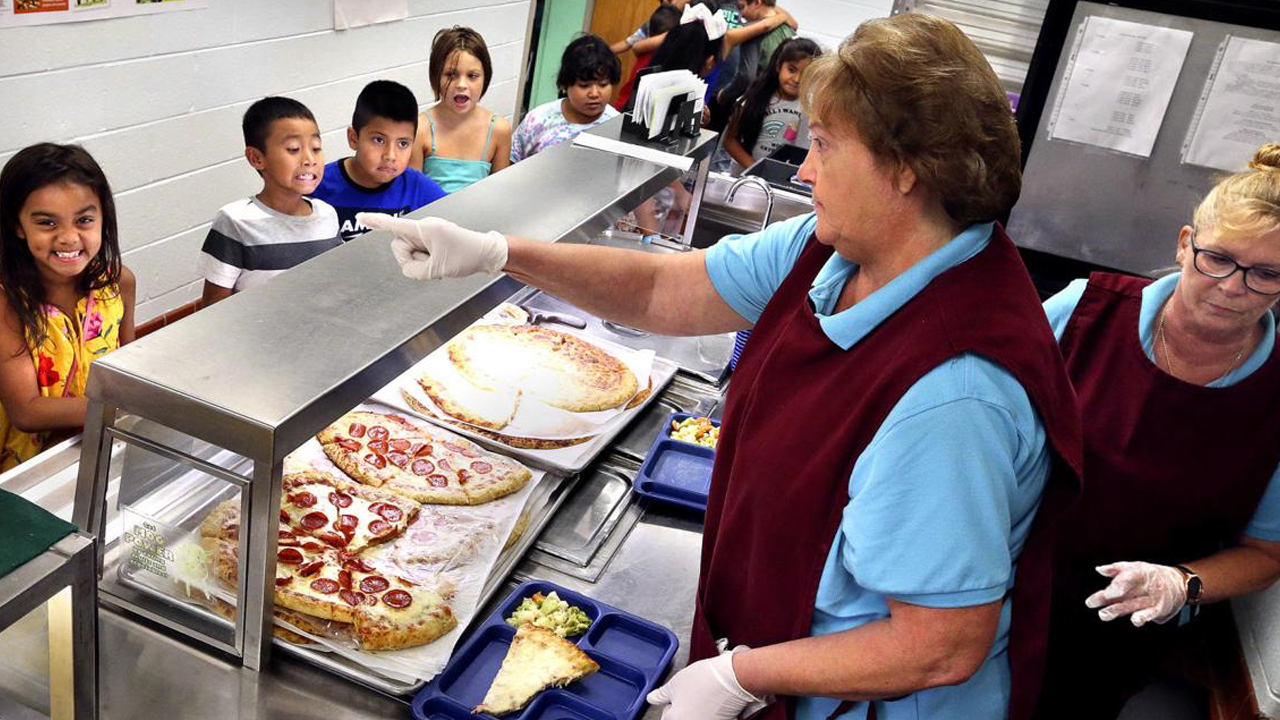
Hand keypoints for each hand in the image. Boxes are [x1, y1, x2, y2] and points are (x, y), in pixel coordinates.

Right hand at [356, 213, 507, 280]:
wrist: (487, 253)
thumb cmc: (466, 256)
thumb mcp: (438, 269)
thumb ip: (415, 271)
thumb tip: (408, 268)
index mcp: (424, 228)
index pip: (393, 225)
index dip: (375, 222)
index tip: (360, 217)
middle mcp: (423, 228)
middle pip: (400, 247)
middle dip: (411, 259)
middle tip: (434, 263)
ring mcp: (428, 234)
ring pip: (410, 253)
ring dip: (422, 262)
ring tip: (442, 261)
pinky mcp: (433, 240)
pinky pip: (421, 254)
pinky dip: (428, 261)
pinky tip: (443, 261)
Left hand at [646, 649, 766, 718]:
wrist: (733, 678)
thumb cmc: (704, 680)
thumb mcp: (675, 683)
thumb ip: (661, 694)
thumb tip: (652, 698)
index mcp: (675, 719)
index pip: (665, 717)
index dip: (670, 704)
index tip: (676, 695)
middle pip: (680, 719)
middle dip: (682, 709)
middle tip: (689, 694)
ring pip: (695, 718)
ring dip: (696, 711)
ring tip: (702, 695)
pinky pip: (709, 718)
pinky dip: (709, 712)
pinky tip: (713, 701)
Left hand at [1084, 561, 1186, 626]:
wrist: (1179, 583)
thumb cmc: (1150, 575)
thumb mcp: (1135, 567)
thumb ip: (1116, 568)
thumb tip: (1099, 569)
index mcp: (1138, 572)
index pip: (1125, 578)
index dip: (1114, 585)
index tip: (1103, 592)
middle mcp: (1145, 585)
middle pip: (1124, 592)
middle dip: (1108, 598)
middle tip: (1091, 603)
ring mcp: (1152, 597)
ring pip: (1133, 604)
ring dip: (1117, 610)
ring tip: (1103, 614)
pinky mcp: (1159, 608)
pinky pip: (1150, 613)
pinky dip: (1143, 617)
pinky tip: (1135, 621)